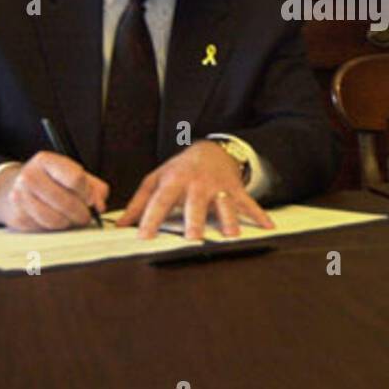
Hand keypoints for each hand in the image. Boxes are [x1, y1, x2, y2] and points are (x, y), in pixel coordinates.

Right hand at [0, 152, 109, 230]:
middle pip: (67, 202)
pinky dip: (55, 228)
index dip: (88, 193)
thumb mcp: (70, 173)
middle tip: (86, 216)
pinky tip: (56, 219)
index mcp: (46, 161)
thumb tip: (99, 205)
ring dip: (69, 222)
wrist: (10, 188)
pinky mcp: (18, 216)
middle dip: (82, 213)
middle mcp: (30, 176)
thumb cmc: (47, 180)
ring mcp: (21, 197)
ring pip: (56, 219)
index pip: (75, 178)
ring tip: (71, 218)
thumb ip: (92, 186)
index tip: (90, 199)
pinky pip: (45, 228)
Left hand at [115, 140, 273, 239]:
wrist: (212, 151)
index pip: (160, 201)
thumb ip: (138, 203)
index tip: (144, 236)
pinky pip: (249, 204)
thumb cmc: (180, 169)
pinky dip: (260, 215)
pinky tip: (268, 227)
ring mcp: (219, 187)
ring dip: (229, 219)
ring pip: (224, 204)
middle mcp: (197, 184)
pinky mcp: (236, 191)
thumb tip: (120, 225)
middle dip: (195, 219)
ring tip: (232, 235)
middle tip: (193, 238)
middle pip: (195, 203)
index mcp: (174, 181)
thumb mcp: (156, 180)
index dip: (151, 218)